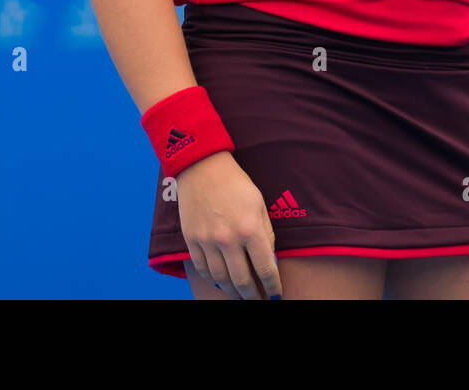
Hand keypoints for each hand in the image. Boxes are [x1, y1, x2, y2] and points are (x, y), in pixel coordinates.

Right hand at [175, 151, 283, 298]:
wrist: (202, 167)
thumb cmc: (236, 184)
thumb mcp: (260, 205)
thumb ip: (266, 234)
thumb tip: (269, 261)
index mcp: (250, 229)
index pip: (265, 269)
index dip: (273, 286)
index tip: (277, 295)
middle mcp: (228, 239)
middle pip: (242, 281)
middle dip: (253, 296)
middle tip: (259, 301)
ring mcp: (207, 241)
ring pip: (221, 280)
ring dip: (233, 292)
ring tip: (240, 296)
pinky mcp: (192, 240)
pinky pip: (203, 269)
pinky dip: (213, 281)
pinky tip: (221, 283)